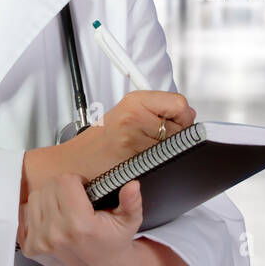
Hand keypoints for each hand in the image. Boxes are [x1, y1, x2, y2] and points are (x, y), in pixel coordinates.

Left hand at [17, 173, 143, 265]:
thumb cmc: (115, 241)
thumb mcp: (129, 221)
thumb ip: (131, 202)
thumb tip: (133, 186)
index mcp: (80, 226)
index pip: (64, 181)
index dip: (77, 181)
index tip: (85, 189)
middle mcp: (56, 235)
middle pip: (49, 187)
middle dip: (63, 188)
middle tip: (75, 200)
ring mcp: (40, 243)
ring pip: (35, 198)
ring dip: (48, 198)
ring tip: (64, 209)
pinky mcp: (29, 248)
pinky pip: (24, 214)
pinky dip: (36, 212)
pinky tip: (52, 219)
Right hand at [60, 90, 196, 179]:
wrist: (75, 162)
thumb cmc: (101, 141)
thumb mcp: (129, 113)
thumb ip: (160, 110)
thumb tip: (189, 114)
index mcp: (135, 101)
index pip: (179, 104)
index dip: (183, 117)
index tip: (176, 124)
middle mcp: (134, 116)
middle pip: (181, 127)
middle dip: (175, 137)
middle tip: (153, 141)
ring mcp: (133, 138)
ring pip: (175, 146)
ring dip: (167, 152)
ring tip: (144, 152)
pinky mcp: (133, 159)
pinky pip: (163, 162)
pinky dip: (158, 164)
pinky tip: (142, 162)